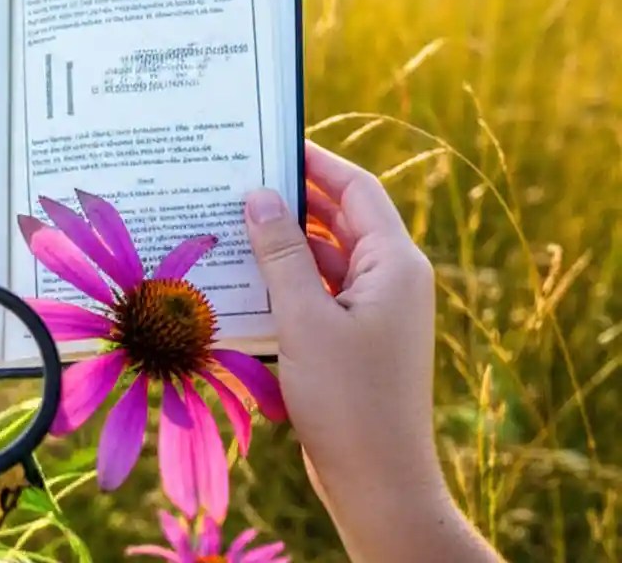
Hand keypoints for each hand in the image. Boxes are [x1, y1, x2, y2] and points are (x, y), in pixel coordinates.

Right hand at [243, 141, 501, 562]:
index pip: (357, 189)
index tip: (271, 143)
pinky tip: (245, 281)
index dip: (316, 162)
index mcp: (394, 264)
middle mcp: (392, 280)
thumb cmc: (346, 400)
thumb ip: (280, 254)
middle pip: (342, 220)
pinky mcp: (358, 340)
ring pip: (327, 259)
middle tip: (238, 181)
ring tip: (230, 226)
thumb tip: (260, 195)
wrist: (378, 481)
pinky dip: (287, 283)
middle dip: (293, 201)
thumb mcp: (303, 319)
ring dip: (284, 245)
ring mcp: (377, 311)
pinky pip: (321, 293)